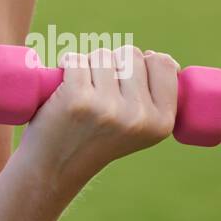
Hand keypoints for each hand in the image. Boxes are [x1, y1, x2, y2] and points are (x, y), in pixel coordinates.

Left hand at [21, 45, 180, 181]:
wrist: (56, 167)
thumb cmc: (96, 137)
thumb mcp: (138, 126)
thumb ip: (153, 96)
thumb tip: (158, 56)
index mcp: (162, 123)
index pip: (164, 63)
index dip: (145, 60)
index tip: (127, 76)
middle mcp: (140, 116)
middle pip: (131, 54)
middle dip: (113, 64)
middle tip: (100, 91)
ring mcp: (109, 108)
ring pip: (103, 54)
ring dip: (89, 65)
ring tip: (84, 92)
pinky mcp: (78, 99)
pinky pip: (76, 58)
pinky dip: (66, 63)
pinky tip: (64, 83)